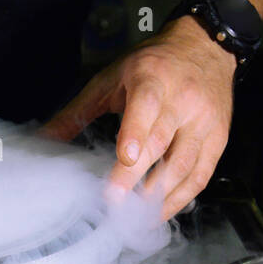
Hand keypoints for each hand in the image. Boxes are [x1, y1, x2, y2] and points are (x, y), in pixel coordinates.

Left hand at [43, 17, 237, 220]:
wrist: (206, 47)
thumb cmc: (154, 65)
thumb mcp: (111, 79)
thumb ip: (77, 112)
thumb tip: (45, 139)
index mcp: (152, 79)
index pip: (146, 108)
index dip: (135, 134)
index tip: (124, 158)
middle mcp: (182, 100)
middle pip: (161, 145)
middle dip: (138, 178)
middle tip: (116, 204)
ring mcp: (203, 121)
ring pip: (183, 166)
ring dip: (158, 196)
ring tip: (134, 216)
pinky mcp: (217, 139)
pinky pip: (200, 176)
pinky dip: (179, 199)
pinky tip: (159, 211)